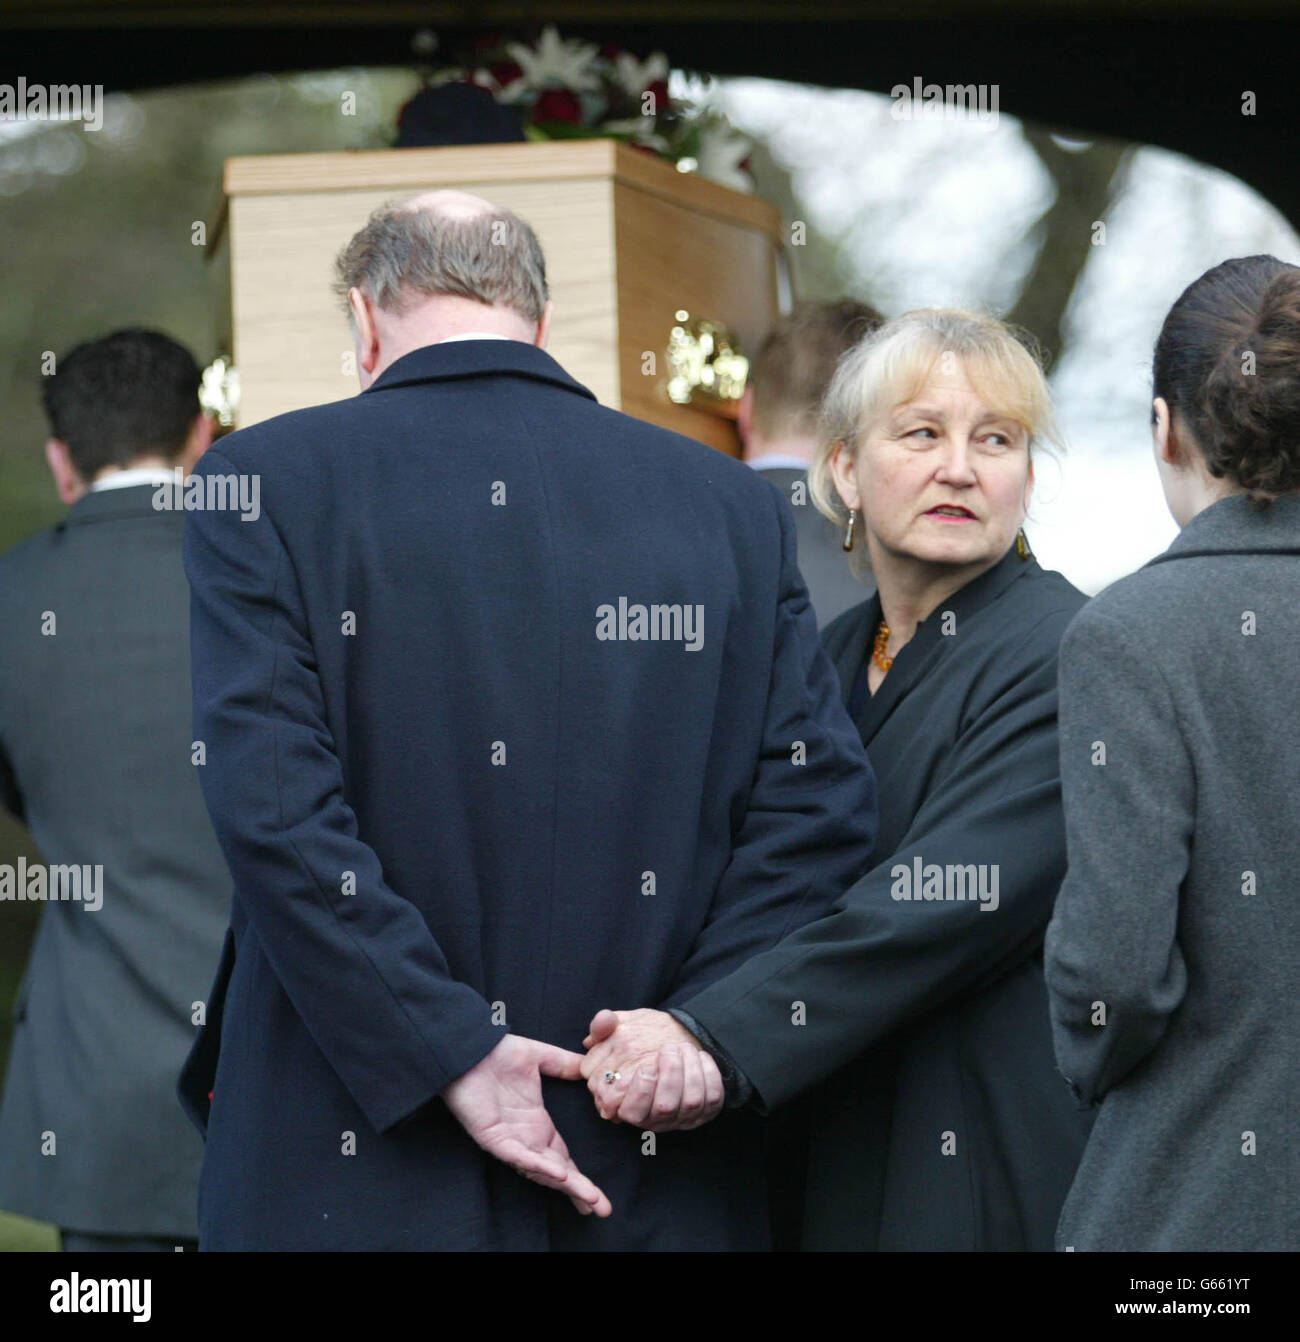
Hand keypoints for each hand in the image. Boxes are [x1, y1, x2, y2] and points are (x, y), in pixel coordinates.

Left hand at [442, 1033, 611, 1216]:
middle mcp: (527, 1138)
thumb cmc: (496, 1054)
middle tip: (604, 1209)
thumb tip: (587, 1067)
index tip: (599, 1197)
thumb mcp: (538, 1057)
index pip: (563, 1158)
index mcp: (537, 1124)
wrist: (468, 1049)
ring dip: (567, 1185)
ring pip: (542, 1171)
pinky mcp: (494, 1138)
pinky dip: (539, 1166)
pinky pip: (519, 1156)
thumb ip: (562, 1063)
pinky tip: (560, 1174)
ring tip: (590, 1197)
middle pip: (559, 1172)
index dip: (581, 1176)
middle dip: (581, 1191)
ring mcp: (511, 1141)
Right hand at [581, 1009, 725, 1132]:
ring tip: (684, 1047)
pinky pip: (712, 1098)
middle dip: (670, 1076)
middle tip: (669, 1049)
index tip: (646, 1066)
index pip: (631, 1112)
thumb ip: (602, 1028)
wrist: (671, 1042)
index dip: (640, 1091)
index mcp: (627, 1103)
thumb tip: (604, 1021)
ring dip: (689, 1070)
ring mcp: (681, 1116)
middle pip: (664, 1108)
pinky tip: (701, 1056)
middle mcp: (654, 1117)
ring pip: (690, 1102)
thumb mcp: (616, 1031)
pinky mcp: (705, 1111)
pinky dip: (708, 1073)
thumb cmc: (638, 1041)